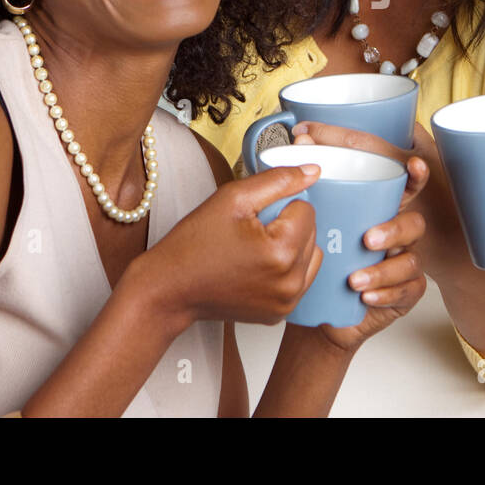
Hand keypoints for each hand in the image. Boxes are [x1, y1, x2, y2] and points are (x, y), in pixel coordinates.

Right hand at [137, 164, 323, 328]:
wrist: (170, 288)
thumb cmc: (194, 244)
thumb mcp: (234, 198)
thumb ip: (279, 180)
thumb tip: (313, 171)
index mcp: (282, 252)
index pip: (307, 209)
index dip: (279, 204)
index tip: (253, 216)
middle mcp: (291, 282)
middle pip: (311, 232)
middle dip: (286, 225)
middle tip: (250, 231)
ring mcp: (287, 302)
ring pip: (310, 255)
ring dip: (291, 246)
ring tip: (255, 248)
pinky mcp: (280, 313)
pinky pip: (300, 278)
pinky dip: (286, 268)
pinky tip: (257, 265)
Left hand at [289, 122, 429, 351]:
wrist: (321, 312)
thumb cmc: (323, 261)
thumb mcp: (317, 223)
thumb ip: (313, 183)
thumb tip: (301, 141)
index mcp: (381, 213)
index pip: (406, 190)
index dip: (416, 176)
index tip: (415, 165)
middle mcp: (398, 236)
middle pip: (414, 224)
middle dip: (393, 230)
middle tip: (367, 239)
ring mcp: (404, 264)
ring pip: (411, 260)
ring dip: (384, 270)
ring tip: (355, 279)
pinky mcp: (405, 293)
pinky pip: (408, 290)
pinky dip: (387, 293)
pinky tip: (366, 296)